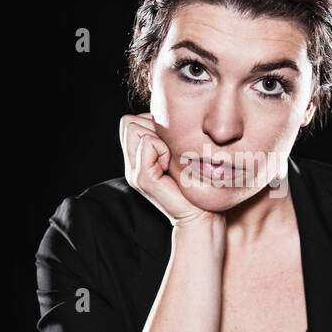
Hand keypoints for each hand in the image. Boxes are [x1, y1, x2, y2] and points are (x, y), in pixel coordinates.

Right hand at [119, 113, 223, 229]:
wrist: (202, 215)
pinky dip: (162, 149)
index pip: (130, 121)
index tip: (170, 145)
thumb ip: (164, 137)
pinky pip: (147, 143)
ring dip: (157, 138)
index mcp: (138, 158)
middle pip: (129, 122)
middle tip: (170, 153)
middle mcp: (131, 164)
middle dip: (152, 129)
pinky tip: (171, 166)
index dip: (151, 124)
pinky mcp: (143, 178)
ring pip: (134, 128)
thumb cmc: (197, 182)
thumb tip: (163, 116)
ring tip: (170, 160)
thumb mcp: (178, 153)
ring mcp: (134, 172)